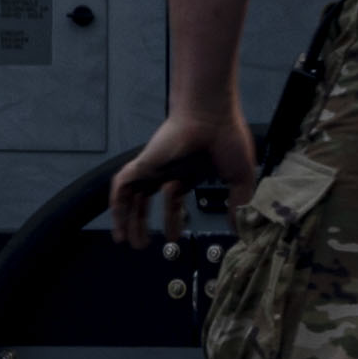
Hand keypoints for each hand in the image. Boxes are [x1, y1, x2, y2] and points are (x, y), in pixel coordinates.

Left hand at [111, 98, 257, 252]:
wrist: (211, 114)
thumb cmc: (227, 137)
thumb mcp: (240, 178)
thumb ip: (239, 204)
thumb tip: (238, 228)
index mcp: (188, 173)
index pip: (173, 200)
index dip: (172, 220)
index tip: (174, 238)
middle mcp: (168, 170)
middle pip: (146, 200)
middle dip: (141, 223)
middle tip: (142, 244)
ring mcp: (154, 167)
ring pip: (131, 196)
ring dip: (126, 219)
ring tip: (125, 241)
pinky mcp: (144, 163)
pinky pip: (122, 184)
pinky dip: (117, 203)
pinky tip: (117, 221)